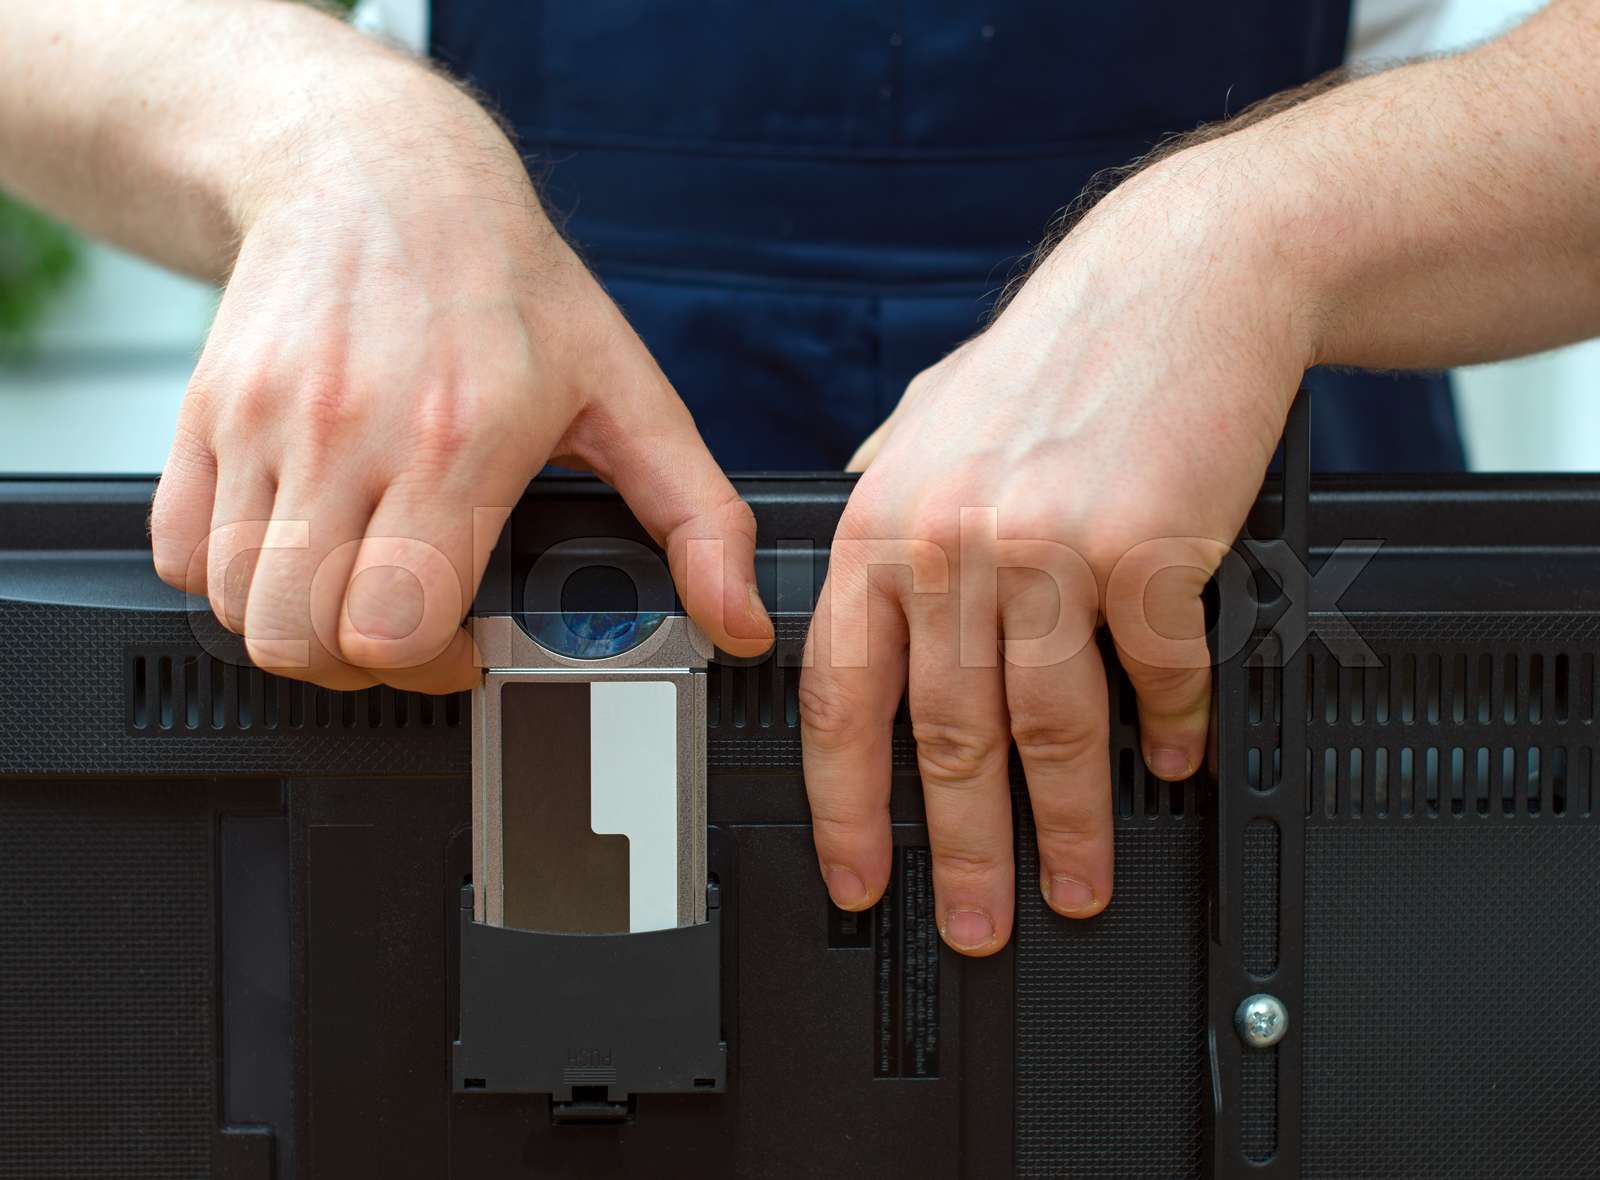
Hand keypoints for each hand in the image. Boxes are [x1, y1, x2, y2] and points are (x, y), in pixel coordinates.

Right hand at [150, 79, 771, 690]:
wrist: (381, 174)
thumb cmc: (508, 285)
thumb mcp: (631, 392)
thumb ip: (697, 517)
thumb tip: (737, 619)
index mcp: (459, 439)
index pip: (394, 628)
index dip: (430, 667)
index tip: (463, 646)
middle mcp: (348, 433)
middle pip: (303, 638)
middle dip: (362, 666)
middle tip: (409, 631)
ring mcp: (264, 422)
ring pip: (237, 607)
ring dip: (297, 628)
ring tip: (355, 594)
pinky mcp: (206, 412)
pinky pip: (181, 550)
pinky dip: (229, 580)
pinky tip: (294, 553)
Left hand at [800, 150, 1310, 953]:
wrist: (1177, 280)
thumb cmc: (1056, 354)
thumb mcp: (927, 418)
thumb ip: (879, 500)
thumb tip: (851, 581)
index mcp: (884, 525)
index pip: (844, 696)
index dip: (847, 803)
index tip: (861, 874)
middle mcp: (953, 544)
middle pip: (950, 736)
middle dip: (961, 851)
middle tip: (973, 923)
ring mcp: (1050, 549)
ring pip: (1050, 729)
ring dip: (1068, 826)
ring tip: (1076, 884)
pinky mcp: (1148, 549)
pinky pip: (1156, 676)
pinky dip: (1168, 730)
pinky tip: (1170, 763)